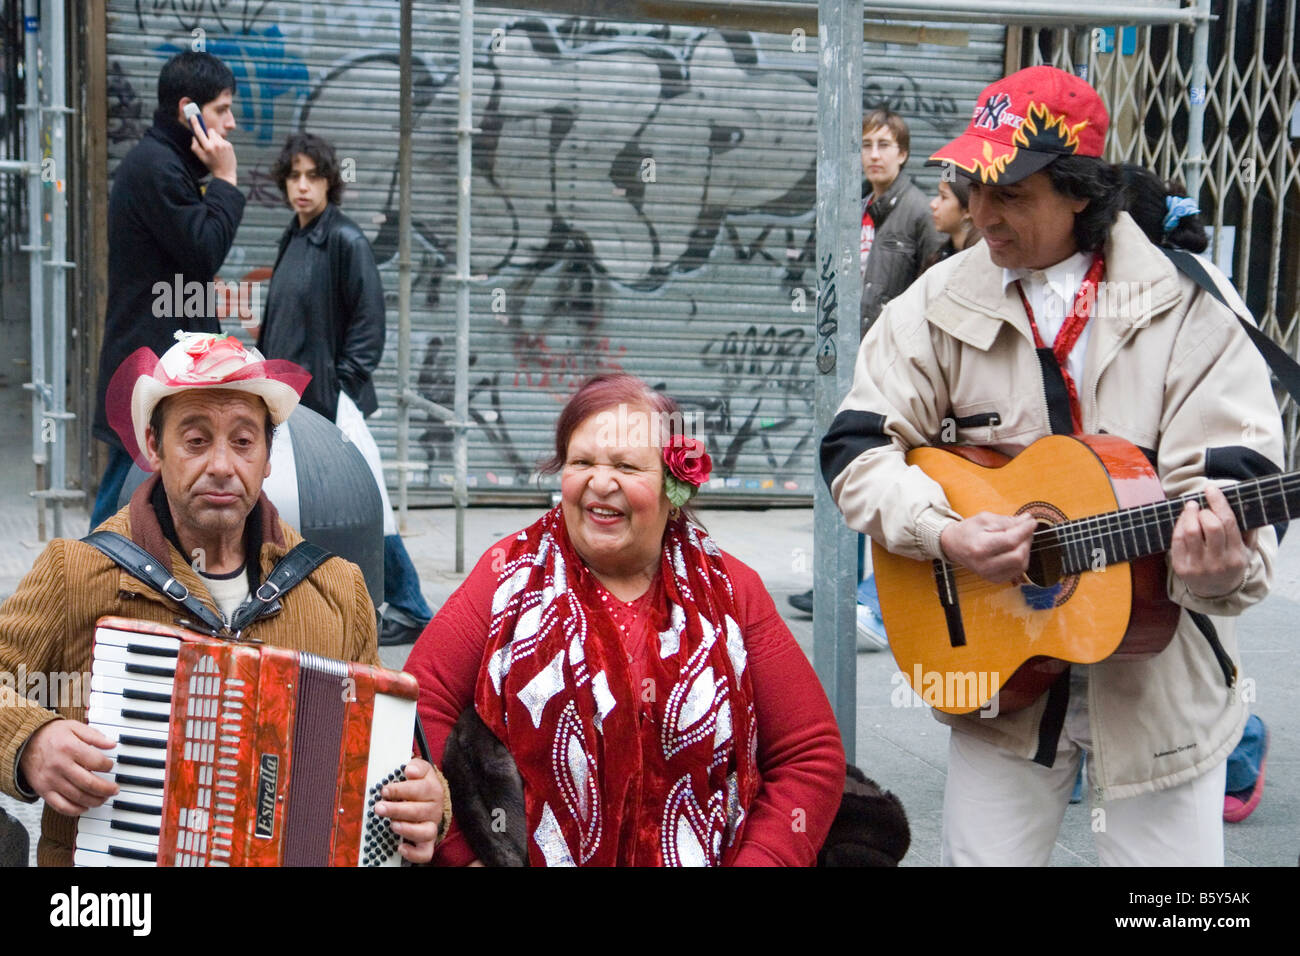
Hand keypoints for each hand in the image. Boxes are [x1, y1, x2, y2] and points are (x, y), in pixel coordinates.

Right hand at [18, 720, 117, 815]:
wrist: (25, 743)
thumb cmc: (51, 735)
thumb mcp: (74, 727)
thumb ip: (94, 736)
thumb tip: (112, 744)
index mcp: (69, 748)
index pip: (96, 762)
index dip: (108, 766)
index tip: (110, 767)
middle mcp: (60, 766)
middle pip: (88, 783)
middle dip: (106, 789)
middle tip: (114, 789)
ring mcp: (51, 780)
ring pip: (77, 797)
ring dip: (94, 800)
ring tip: (103, 798)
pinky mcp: (43, 791)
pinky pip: (60, 806)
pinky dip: (75, 810)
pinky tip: (85, 807)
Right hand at [189, 115, 236, 185]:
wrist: (225, 174)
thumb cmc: (211, 165)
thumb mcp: (200, 157)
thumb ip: (195, 146)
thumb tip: (194, 136)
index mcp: (207, 147)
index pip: (199, 132)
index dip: (195, 123)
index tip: (192, 116)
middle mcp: (216, 144)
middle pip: (210, 131)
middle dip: (208, 134)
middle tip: (208, 143)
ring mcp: (224, 144)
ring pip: (216, 134)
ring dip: (214, 138)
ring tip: (216, 149)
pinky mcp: (229, 145)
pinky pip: (222, 139)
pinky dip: (220, 143)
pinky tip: (221, 151)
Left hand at [373, 757, 444, 863]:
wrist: (431, 799)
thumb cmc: (419, 784)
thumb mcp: (420, 770)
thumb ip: (416, 767)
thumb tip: (410, 770)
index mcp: (433, 788)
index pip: (420, 789)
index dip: (401, 790)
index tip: (385, 790)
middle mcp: (434, 808)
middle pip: (419, 811)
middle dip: (397, 809)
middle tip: (379, 807)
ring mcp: (432, 825)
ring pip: (425, 832)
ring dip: (407, 829)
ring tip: (392, 825)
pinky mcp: (428, 841)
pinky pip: (425, 852)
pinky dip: (414, 853)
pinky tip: (401, 847)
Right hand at [939, 511, 1036, 582]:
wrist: (954, 546)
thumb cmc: (968, 531)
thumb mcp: (984, 519)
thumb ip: (1007, 521)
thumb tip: (1027, 521)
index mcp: (980, 547)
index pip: (1011, 540)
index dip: (1025, 530)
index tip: (1031, 521)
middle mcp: (985, 565)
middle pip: (1018, 555)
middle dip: (1026, 540)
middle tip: (1025, 528)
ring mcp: (990, 574)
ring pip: (1021, 565)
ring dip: (1025, 549)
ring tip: (1020, 538)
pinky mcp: (995, 579)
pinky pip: (1018, 571)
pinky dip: (1021, 558)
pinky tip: (1015, 549)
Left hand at [1171, 483, 1253, 598]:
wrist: (1216, 591)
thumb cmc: (1231, 564)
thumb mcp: (1247, 551)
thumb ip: (1250, 531)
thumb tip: (1247, 505)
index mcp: (1236, 555)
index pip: (1228, 523)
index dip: (1218, 502)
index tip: (1211, 489)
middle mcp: (1218, 562)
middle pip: (1210, 526)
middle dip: (1204, 511)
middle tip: (1201, 505)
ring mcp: (1198, 566)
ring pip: (1191, 532)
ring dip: (1189, 514)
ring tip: (1191, 508)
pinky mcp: (1181, 567)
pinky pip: (1176, 540)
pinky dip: (1179, 525)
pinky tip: (1183, 520)